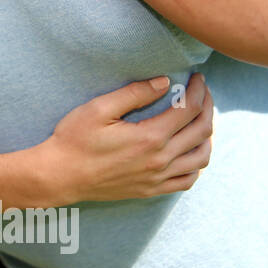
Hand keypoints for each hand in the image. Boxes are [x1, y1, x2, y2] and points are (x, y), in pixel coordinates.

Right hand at [34, 72, 212, 205]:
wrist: (60, 175)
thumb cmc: (74, 140)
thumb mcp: (99, 109)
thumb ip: (134, 94)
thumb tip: (165, 82)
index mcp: (150, 137)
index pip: (189, 109)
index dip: (198, 90)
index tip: (197, 77)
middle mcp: (160, 160)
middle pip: (202, 131)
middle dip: (207, 106)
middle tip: (202, 92)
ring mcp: (158, 178)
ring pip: (201, 157)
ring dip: (207, 135)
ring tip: (200, 119)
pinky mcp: (151, 190)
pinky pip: (188, 180)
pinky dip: (197, 164)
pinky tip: (190, 151)